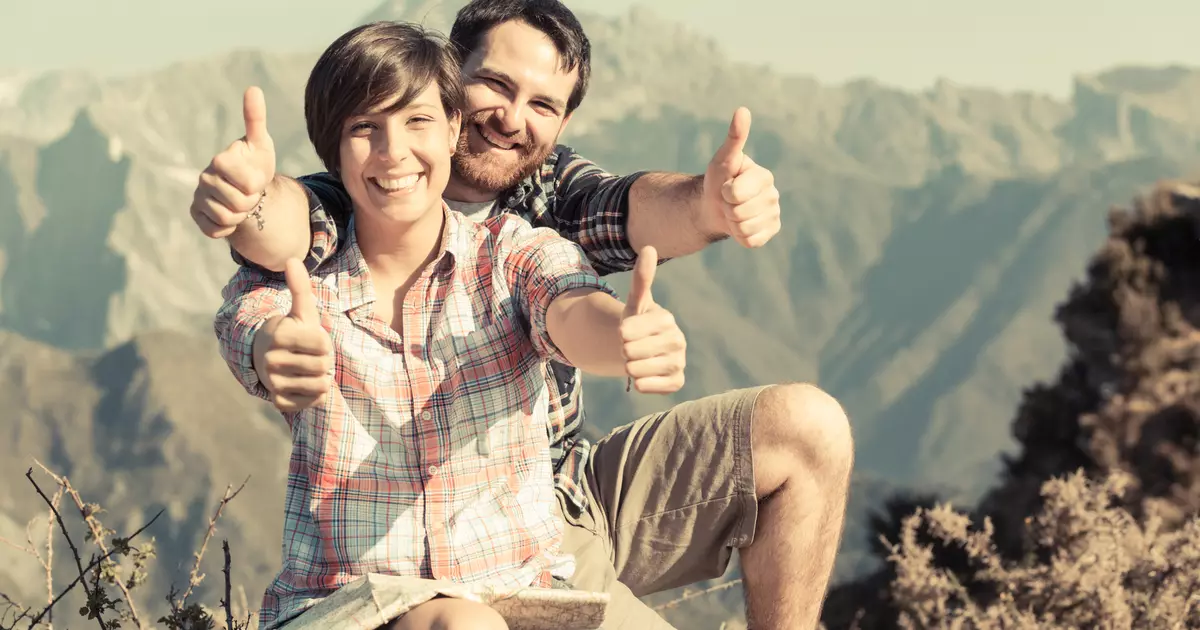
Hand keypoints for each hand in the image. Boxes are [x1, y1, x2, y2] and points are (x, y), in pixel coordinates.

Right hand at [191, 86, 276, 238]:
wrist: (246, 187)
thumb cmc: (255, 162)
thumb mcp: (260, 143)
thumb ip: (256, 119)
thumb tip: (254, 88)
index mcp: (220, 160)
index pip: (249, 184)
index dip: (258, 185)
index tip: (256, 176)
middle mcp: (203, 177)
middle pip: (239, 204)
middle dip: (251, 201)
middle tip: (249, 191)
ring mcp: (198, 197)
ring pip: (228, 219)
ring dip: (241, 215)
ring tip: (240, 200)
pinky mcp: (196, 215)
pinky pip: (216, 231)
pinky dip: (228, 228)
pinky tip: (228, 213)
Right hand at [252, 259, 333, 411]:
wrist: (268, 357)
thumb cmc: (292, 331)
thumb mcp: (300, 310)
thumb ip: (300, 287)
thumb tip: (292, 259)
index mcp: (279, 336)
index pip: (323, 344)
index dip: (324, 341)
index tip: (313, 339)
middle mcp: (271, 361)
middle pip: (323, 365)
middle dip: (325, 360)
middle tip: (312, 356)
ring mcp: (274, 383)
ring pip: (321, 385)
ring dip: (322, 377)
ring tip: (310, 369)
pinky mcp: (279, 402)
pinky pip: (314, 401)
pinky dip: (316, 394)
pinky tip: (306, 383)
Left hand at [620, 246, 685, 393]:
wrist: (639, 349)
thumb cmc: (635, 323)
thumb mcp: (634, 302)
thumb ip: (641, 278)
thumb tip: (649, 247)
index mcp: (667, 320)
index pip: (628, 331)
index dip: (620, 333)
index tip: (625, 331)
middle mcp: (678, 341)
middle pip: (631, 352)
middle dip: (623, 351)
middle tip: (630, 347)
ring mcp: (679, 362)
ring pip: (638, 371)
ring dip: (629, 367)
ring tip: (635, 359)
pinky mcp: (677, 382)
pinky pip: (650, 387)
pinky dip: (641, 383)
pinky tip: (641, 376)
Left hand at [702, 107, 781, 247]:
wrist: (714, 206)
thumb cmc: (717, 180)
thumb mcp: (722, 159)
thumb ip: (734, 137)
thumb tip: (743, 110)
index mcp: (765, 177)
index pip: (736, 193)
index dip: (725, 192)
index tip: (726, 186)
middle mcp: (774, 196)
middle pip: (740, 212)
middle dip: (727, 208)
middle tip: (727, 201)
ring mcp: (774, 215)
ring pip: (744, 228)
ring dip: (731, 223)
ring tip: (732, 212)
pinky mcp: (770, 232)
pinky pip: (751, 240)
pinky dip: (739, 236)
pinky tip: (739, 225)